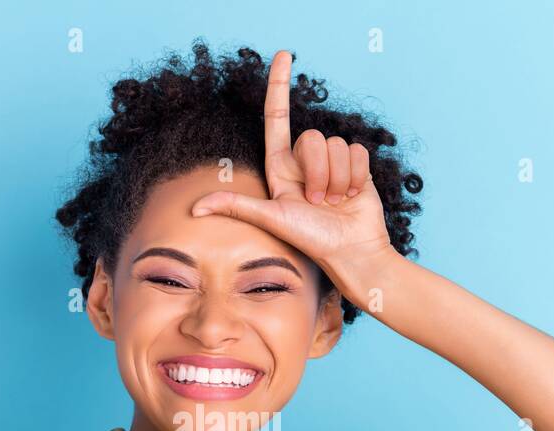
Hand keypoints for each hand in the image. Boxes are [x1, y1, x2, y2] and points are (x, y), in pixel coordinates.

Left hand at [189, 50, 396, 288]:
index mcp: (281, 167)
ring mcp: (333, 162)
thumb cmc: (311, 239)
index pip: (278, 116)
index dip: (279, 84)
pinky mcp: (356, 165)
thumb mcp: (270, 218)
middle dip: (317, 172)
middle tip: (318, 202)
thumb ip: (236, 206)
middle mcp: (306, 161)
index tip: (282, 55)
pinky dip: (357, 176)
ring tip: (335, 203)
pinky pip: (357, 150)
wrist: (351, 251)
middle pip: (311, 137)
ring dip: (338, 178)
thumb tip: (195, 208)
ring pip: (336, 144)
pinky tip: (354, 196)